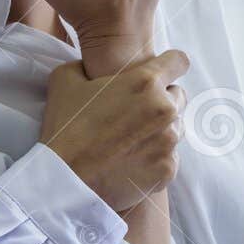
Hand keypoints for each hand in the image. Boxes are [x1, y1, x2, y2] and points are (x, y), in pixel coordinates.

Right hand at [39, 51, 187, 212]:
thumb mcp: (65, 80)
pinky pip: (170, 156)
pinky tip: (131, 160)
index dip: (169, 65)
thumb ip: (86, 65)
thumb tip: (90, 66)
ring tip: (130, 139)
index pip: (179, 61)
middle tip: (134, 112)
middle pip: (178, 96)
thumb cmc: (65, 128)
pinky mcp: (168, 169)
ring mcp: (170, 141)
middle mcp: (165, 109)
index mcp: (146, 83)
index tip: (161, 73)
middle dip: (161, 100)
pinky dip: (155, 157)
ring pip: (176, 127)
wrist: (64, 182)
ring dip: (160, 129)